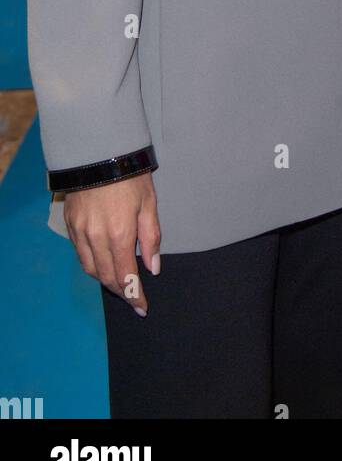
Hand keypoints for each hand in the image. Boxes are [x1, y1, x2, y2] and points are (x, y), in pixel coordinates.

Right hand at [64, 172, 160, 315]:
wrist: (98, 152)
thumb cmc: (130, 176)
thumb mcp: (149, 204)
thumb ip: (151, 238)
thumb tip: (153, 268)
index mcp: (119, 234)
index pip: (126, 278)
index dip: (135, 296)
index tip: (142, 308)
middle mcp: (96, 238)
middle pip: (107, 278)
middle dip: (121, 292)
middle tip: (133, 298)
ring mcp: (80, 232)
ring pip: (90, 269)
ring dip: (105, 280)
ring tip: (119, 283)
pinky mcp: (70, 225)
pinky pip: (80, 254)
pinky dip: (92, 264)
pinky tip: (102, 262)